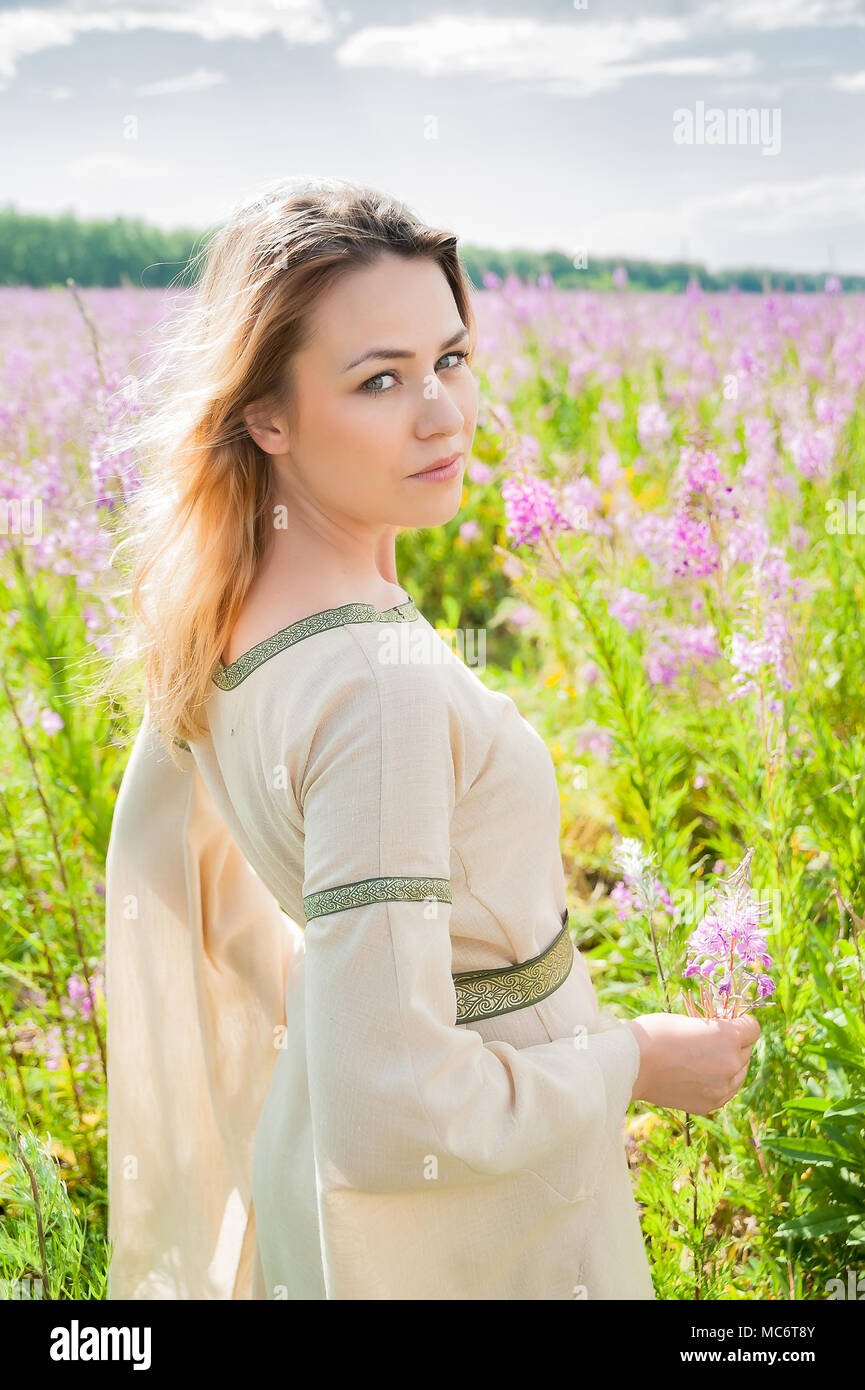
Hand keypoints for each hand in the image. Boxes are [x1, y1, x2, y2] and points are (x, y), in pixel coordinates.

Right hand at [627, 1011, 761, 1114]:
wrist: (631, 1065)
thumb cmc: (655, 1034)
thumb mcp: (689, 1020)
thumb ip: (714, 1029)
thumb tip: (726, 1034)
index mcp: (728, 1037)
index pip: (753, 1028)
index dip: (741, 1022)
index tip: (727, 1021)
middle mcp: (731, 1064)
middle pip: (747, 1051)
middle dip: (734, 1044)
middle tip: (711, 1041)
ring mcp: (722, 1088)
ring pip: (739, 1074)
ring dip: (729, 1065)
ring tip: (704, 1060)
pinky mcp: (710, 1104)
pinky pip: (725, 1091)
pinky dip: (718, 1083)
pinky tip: (698, 1075)